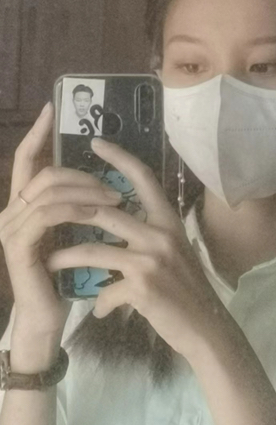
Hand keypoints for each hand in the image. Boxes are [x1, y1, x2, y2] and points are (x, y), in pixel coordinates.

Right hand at [0, 103, 122, 335]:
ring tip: (114, 201)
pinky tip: (97, 214)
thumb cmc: (64, 273)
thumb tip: (101, 180)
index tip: (51, 108)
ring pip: (49, 190)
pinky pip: (48, 213)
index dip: (38, 133)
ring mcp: (11, 228)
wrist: (47, 315)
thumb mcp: (71, 232)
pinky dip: (76, 209)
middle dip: (82, 174)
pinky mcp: (18, 245)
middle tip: (113, 188)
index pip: (28, 160)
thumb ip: (74, 205)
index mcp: (24, 204)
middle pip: (45, 172)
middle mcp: (11, 211)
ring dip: (87, 191)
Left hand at [45, 138, 228, 358]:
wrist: (205, 324)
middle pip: (104, 211)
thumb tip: (118, 235)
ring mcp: (150, 258)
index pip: (143, 178)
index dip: (119, 157)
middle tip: (46, 214)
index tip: (96, 143)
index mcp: (168, 219)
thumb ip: (148, 237)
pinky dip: (99, 302)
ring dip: (65, 258)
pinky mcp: (141, 286)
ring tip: (49, 263)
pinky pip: (105, 290)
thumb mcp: (174, 251)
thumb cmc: (188, 286)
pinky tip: (99, 309)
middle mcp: (160, 233)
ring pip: (92, 249)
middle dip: (71, 213)